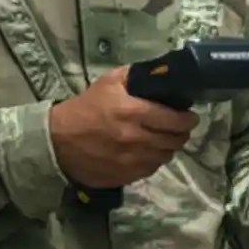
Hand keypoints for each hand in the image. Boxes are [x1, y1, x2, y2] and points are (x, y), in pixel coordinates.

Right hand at [49, 66, 199, 188]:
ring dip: (169, 148)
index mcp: (133, 112)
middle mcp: (137, 138)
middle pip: (174, 140)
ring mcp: (132, 160)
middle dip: (182, 133)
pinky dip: (154, 160)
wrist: (58, 141)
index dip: (188, 119)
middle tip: (180, 128)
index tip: (191, 117)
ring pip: (165, 156)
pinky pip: (151, 169)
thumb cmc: (84, 108)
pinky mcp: (125, 176)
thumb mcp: (108, 82)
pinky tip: (149, 153)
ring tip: (165, 140)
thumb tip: (159, 72)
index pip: (174, 120)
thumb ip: (135, 76)